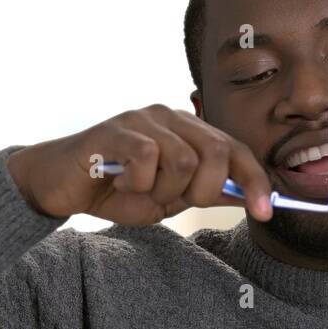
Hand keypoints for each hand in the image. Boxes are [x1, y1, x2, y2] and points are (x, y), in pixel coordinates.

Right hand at [7, 105, 271, 224]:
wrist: (61, 186)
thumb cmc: (117, 190)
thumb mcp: (170, 198)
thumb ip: (208, 192)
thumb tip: (250, 197)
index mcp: (190, 131)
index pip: (236, 150)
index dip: (255, 181)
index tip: (266, 212)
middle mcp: (171, 117)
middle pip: (216, 153)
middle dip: (204, 190)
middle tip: (175, 202)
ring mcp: (144, 118)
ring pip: (183, 161)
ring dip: (164, 191)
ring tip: (139, 192)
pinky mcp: (117, 128)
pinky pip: (148, 158)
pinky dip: (139, 183)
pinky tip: (121, 183)